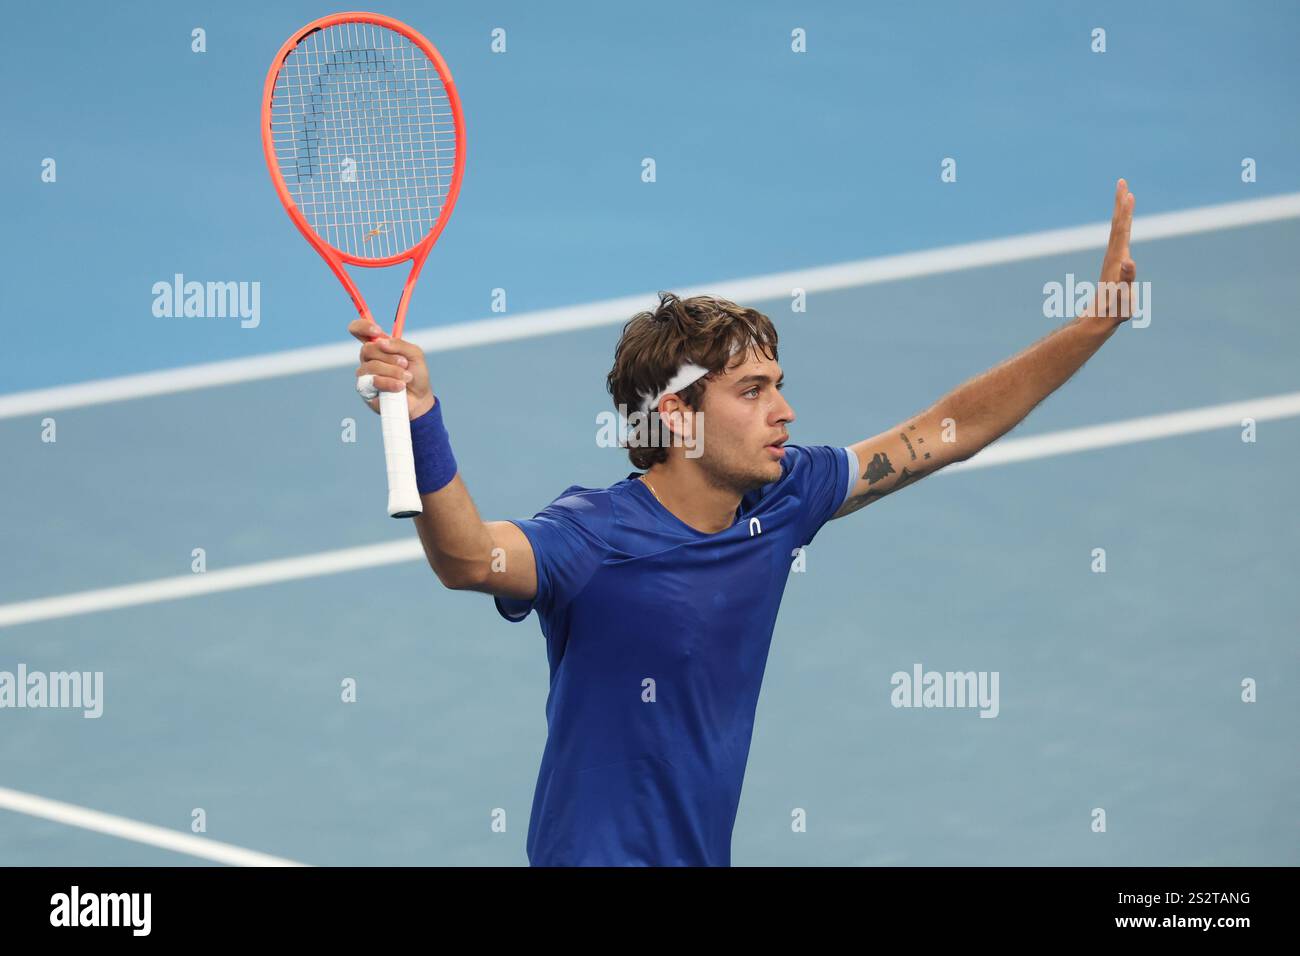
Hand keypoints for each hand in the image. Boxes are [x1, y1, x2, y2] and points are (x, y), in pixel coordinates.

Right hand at [348, 318, 434, 419]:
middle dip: (389, 356)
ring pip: (371, 366)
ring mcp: (365, 374)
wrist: (420, 398)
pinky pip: (373, 382)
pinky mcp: (365, 390)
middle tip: (405, 363)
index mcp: (378, 346)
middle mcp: (368, 359)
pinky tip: (400, 387)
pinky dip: (389, 383)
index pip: (359, 330)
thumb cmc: (416, 374)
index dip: (363, 327)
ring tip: (406, 378)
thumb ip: (400, 344)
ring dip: (393, 371)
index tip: (377, 331)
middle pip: (367, 349)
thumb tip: (381, 341)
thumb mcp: (414, 354)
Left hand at [1088, 178, 1137, 324]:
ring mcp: (1114, 259)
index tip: (1127, 193)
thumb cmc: (1113, 310)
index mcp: (1116, 259)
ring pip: (1118, 230)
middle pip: (1118, 224)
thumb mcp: (1122, 295)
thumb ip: (1126, 279)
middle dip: (1120, 203)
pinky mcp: (1116, 264)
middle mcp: (1113, 255)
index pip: (1121, 230)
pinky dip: (1123, 226)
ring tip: (1125, 195)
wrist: (1099, 319)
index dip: (1125, 212)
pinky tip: (1125, 222)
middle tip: (1121, 182)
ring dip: (1122, 211)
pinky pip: (1120, 239)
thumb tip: (1128, 261)